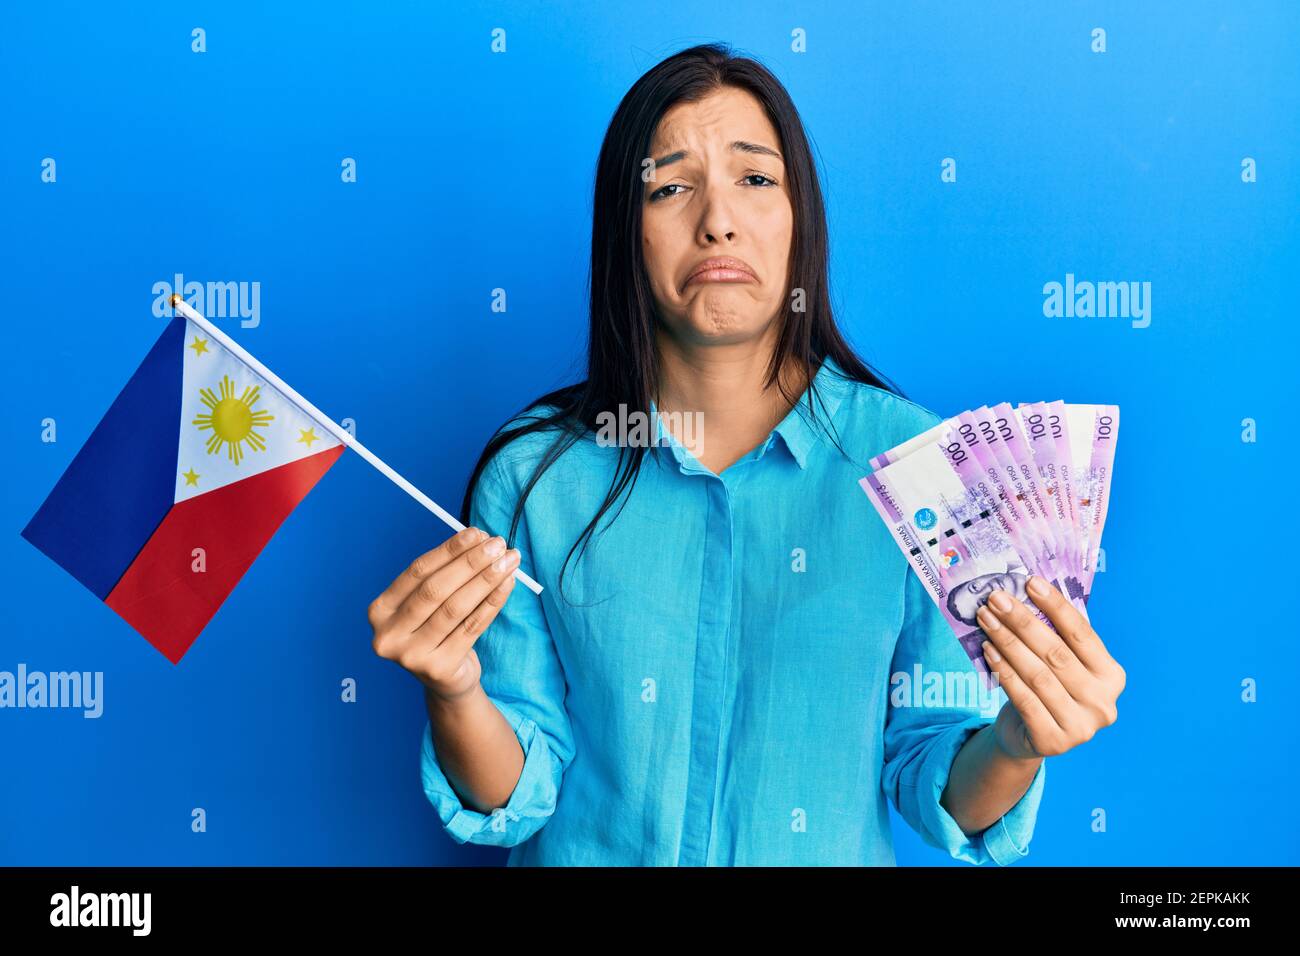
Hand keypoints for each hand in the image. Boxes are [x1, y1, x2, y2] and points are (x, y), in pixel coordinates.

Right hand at [368, 526, 521, 700]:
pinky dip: (493, 602)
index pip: (417, 571)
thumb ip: (446, 573)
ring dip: (486, 580)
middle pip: (435, 590)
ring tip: (508, 561)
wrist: (446, 680)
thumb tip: (478, 538)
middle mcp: (389, 634)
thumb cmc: (437, 630)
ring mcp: (411, 655)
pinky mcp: (438, 669)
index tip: (476, 533)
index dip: (449, 550)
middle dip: (470, 563)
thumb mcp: (429, 603)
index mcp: (380, 610)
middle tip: (498, 544)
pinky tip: (507, 584)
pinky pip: (472, 627)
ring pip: (455, 608)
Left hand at [976, 575, 1125, 760]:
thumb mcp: (1059, 665)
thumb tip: (1025, 593)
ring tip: (986, 620)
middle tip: (996, 598)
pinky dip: (1004, 672)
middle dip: (1023, 622)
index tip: (1030, 582)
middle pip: (1056, 653)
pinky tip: (988, 650)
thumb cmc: (1046, 690)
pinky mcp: (1053, 741)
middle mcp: (1103, 702)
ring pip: (1037, 675)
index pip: (1082, 634)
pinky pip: (1023, 698)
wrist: (1028, 737)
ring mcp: (1081, 726)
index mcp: (1112, 676)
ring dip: (1008, 643)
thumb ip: (1054, 637)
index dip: (1056, 606)